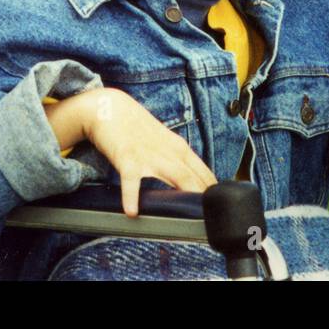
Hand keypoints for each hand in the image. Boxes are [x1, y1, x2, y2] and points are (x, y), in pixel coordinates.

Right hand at [79, 88, 216, 216]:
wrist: (110, 108)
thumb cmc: (135, 128)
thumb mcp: (162, 142)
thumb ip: (175, 160)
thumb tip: (187, 183)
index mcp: (179, 148)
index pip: (204, 173)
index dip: (213, 192)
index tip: (217, 210)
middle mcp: (169, 151)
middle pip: (194, 177)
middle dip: (205, 198)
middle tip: (209, 219)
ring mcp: (149, 155)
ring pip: (175, 176)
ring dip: (185, 196)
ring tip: (191, 218)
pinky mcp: (127, 158)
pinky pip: (131, 180)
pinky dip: (131, 196)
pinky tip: (132, 211)